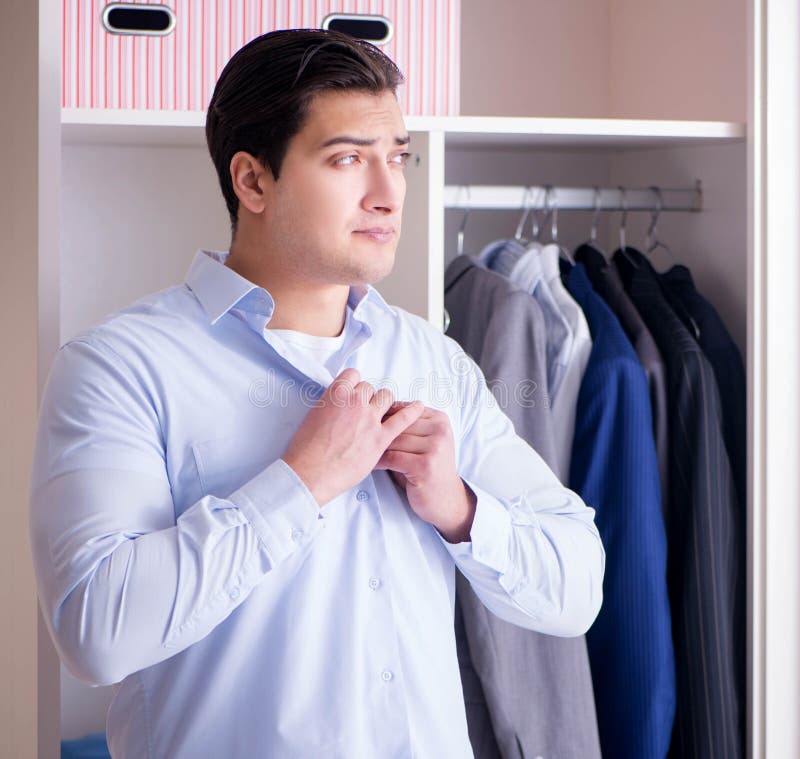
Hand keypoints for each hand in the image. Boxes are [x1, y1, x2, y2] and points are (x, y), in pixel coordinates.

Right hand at [282, 369, 423, 506]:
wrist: (311, 473)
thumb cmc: (306, 449)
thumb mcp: (313, 416)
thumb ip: (330, 406)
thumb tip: (339, 407)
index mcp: (335, 394)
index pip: (353, 376)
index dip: (354, 386)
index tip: (354, 393)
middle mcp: (354, 402)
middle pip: (370, 388)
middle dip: (368, 397)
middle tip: (363, 411)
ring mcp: (369, 419)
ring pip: (386, 398)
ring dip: (384, 403)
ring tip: (381, 412)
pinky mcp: (380, 438)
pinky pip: (402, 419)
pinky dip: (412, 412)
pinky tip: (419, 407)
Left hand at [375, 403, 476, 542]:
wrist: (446, 498)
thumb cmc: (427, 468)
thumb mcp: (423, 442)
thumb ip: (407, 426)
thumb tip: (375, 410)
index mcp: (439, 419)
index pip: (404, 409)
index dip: (384, 417)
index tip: (367, 423)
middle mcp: (440, 430)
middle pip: (398, 424)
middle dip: (378, 433)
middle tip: (360, 438)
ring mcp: (435, 447)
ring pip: (394, 440)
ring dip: (376, 447)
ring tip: (362, 451)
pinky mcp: (425, 465)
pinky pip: (392, 458)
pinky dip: (378, 461)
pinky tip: (370, 464)